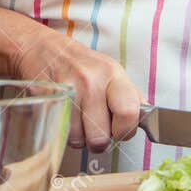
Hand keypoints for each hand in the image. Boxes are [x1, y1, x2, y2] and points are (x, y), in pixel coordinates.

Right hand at [13, 28, 142, 151]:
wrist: (44, 49)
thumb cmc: (81, 64)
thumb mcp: (111, 71)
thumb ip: (130, 95)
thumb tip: (146, 118)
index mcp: (113, 74)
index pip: (129, 112)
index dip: (126, 131)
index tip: (121, 131)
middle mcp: (91, 81)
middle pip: (101, 136)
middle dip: (100, 141)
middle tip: (97, 131)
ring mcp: (68, 91)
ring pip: (79, 140)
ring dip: (80, 138)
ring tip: (79, 121)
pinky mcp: (48, 100)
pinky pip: (61, 134)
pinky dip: (64, 134)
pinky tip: (66, 119)